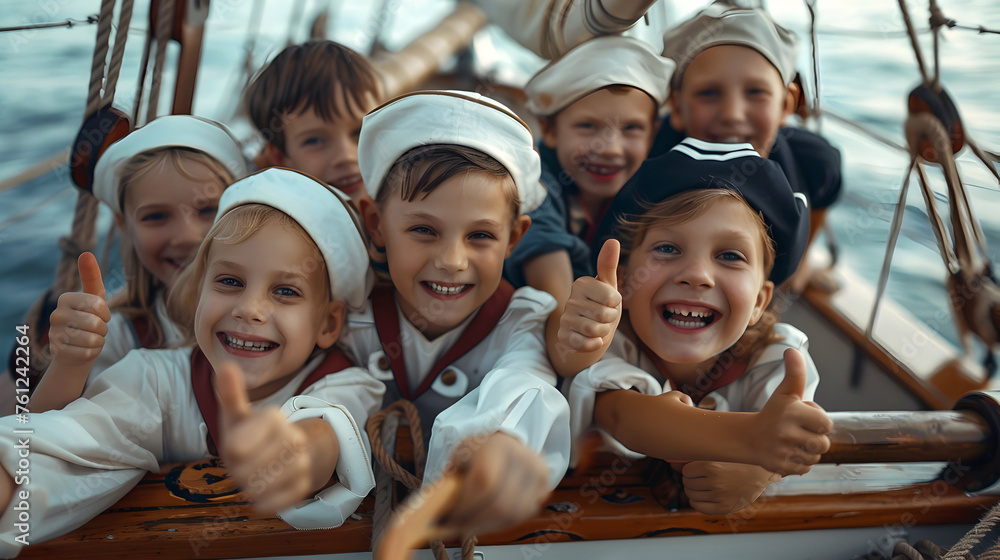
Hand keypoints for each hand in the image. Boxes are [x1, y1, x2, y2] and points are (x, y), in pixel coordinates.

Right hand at [48, 252, 110, 365]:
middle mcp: (56, 315)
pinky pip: (87, 354)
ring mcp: (54, 335)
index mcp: (65, 298)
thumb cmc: (88, 318)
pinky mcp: (58, 353)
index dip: (105, 313)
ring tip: (91, 338)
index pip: (98, 304)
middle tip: (95, 329)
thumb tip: (86, 253)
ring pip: (92, 339)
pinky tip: (84, 349)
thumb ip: (92, 276)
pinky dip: (92, 353)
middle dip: (103, 329)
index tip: (99, 314)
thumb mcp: (94, 297)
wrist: (76, 346)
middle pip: (96, 323)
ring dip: (99, 341)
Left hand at [216, 362, 331, 512]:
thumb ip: (231, 394)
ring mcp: (301, 462)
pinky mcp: (304, 485)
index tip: (235, 447)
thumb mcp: (237, 415)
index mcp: (274, 418)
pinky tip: (262, 492)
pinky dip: (263, 502)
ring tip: (251, 479)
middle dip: (238, 472)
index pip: (238, 447)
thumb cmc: (250, 434)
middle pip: (248, 470)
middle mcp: (293, 439)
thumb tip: (226, 366)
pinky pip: (277, 503)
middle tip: (241, 467)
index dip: (231, 452)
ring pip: (262, 487)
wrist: (284, 452)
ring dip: (249, 488)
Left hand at [438, 432, 549, 537]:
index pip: (485, 482)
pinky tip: (487, 519)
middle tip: (456, 526)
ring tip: (469, 523)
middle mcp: (523, 456)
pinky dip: (501, 523)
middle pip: (500, 503)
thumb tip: (435, 512)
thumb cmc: (479, 449)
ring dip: (486, 525)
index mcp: (498, 444)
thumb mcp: (460, 455)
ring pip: (512, 514)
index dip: (466, 505)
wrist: (506, 441)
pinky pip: (522, 515)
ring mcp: (537, 472)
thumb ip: (451, 481)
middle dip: (474, 521)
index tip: (449, 517)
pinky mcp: (544, 486)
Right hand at [557, 239, 621, 353]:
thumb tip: (612, 240)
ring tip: (598, 328)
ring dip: (603, 332)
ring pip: (596, 330)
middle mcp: (570, 300)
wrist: (588, 334)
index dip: (615, 304)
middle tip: (603, 317)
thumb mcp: (608, 286)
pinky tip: (591, 339)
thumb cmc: (601, 306)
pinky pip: (587, 343)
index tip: (608, 303)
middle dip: (610, 320)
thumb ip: (608, 265)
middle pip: (605, 315)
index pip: (612, 297)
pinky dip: (594, 344)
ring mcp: (565, 319)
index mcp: (581, 284)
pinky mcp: (563, 337)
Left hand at [682, 461, 781, 514]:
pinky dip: (696, 502)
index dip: (690, 470)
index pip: (686, 471)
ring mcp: (720, 496)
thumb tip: (669, 462)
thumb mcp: (715, 454)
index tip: (698, 469)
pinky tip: (702, 496)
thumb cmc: (735, 459)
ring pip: (691, 495)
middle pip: (687, 483)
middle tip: (701, 477)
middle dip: (691, 480)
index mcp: (711, 466)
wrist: (761, 472)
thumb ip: (692, 457)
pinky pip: (698, 507)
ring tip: (703, 485)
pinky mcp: (724, 507)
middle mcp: (715, 482)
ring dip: (693, 490)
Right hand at [751, 349, 831, 474]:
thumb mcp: (785, 392)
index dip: (819, 422)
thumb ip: (795, 373)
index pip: (827, 424)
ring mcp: (782, 451)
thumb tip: (792, 350)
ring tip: (794, 442)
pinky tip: (788, 453)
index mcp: (791, 412)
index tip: (806, 418)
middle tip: (801, 432)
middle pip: (823, 444)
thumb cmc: (773, 413)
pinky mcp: (780, 467)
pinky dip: (800, 463)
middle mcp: (786, 432)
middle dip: (816, 439)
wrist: (748, 437)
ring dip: (809, 451)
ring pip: (815, 457)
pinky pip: (805, 468)